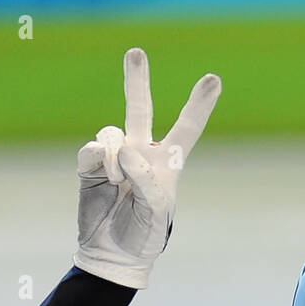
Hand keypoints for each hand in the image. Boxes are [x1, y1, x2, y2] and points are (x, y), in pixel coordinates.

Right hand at [73, 47, 220, 288]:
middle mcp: (141, 154)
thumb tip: (124, 150)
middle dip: (136, 81)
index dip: (199, 105)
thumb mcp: (155, 211)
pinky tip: (105, 179)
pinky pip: (92, 149)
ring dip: (114, 155)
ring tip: (117, 181)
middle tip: (135, 51)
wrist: (112, 253)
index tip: (214, 79)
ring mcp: (114, 158)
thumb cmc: (143, 235)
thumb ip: (145, 179)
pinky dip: (98, 162)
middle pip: (140, 110)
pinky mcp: (91, 166)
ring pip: (112, 132)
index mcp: (168, 164)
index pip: (186, 129)